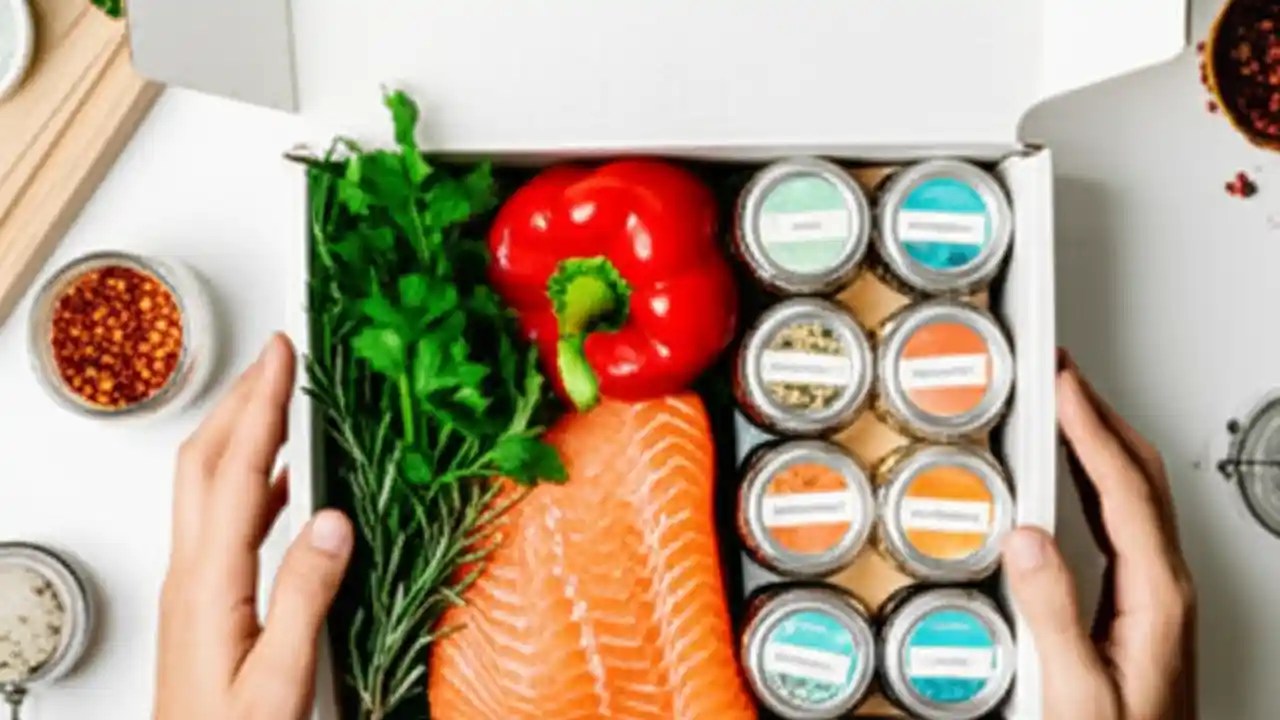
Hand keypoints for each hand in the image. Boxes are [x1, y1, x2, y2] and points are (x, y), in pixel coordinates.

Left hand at [155, 335, 353, 719]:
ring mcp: (192, 584)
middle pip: (204, 461)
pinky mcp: (204, 598)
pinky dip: (251, 478)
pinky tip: (283, 480)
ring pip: (206, 484)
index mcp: (210, 582)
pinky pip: (222, 517)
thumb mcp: (280, 679)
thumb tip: (330, 518)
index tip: (280, 354)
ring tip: (279, 397)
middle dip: (239, 398)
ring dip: (240, 430)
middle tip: (275, 355)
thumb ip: (304, 597)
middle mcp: (191, 573)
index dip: (259, 405)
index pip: (235, 470)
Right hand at [1002, 355, 1196, 719]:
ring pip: (1132, 491)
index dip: (1092, 429)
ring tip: (1058, 404)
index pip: (1124, 490)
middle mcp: (1164, 587)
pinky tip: (1065, 472)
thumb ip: (1052, 616)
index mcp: (1157, 599)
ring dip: (1097, 439)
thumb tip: (1026, 538)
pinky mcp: (1136, 602)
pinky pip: (1117, 517)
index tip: (1062, 387)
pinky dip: (1091, 477)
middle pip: (1139, 475)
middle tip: (1059, 374)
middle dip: (1099, 414)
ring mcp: (1154, 593)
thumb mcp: (1077, 693)